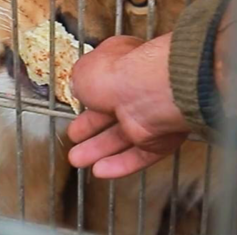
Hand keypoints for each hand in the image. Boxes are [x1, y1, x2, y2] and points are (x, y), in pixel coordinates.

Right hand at [67, 34, 189, 178]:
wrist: (149, 91)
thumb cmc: (118, 72)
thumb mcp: (83, 71)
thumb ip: (79, 81)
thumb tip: (77, 86)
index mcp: (124, 65)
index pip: (105, 84)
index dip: (87, 100)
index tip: (74, 110)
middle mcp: (139, 88)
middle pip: (112, 114)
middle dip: (91, 129)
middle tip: (75, 138)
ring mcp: (152, 114)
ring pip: (124, 137)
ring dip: (100, 150)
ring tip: (78, 159)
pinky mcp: (162, 139)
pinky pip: (140, 155)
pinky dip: (120, 165)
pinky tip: (100, 171)